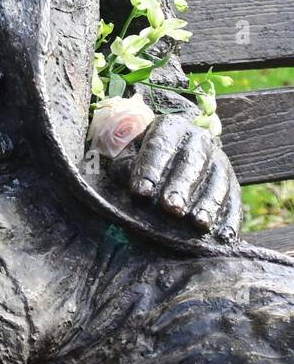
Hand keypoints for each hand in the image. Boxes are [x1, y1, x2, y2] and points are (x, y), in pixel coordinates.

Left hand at [122, 114, 240, 240]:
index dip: (149, 169)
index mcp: (170, 127)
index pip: (159, 145)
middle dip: (181, 186)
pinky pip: (235, 202)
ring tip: (198, 223)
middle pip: (192, 162)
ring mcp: (220, 162)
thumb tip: (133, 190)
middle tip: (171, 208)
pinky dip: (231, 220)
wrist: (174, 153)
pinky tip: (224, 236)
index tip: (139, 192)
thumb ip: (126, 166)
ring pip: (217, 182)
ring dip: (208, 204)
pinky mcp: (234, 184)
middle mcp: (199, 140)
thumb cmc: (144, 158)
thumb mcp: (130, 154)